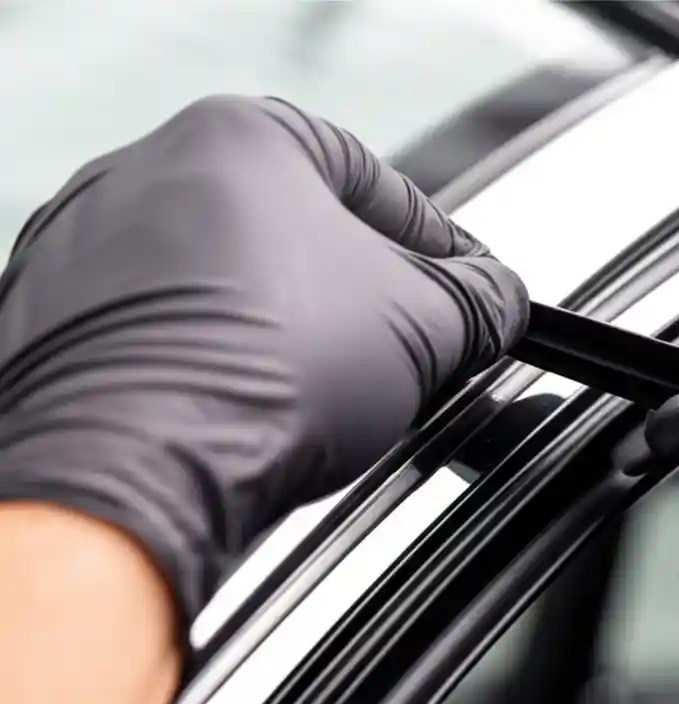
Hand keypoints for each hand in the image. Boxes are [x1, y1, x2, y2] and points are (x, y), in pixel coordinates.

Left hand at [0, 95, 527, 627]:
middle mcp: (148, 173)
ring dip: (295, 333)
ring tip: (334, 392)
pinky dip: (224, 363)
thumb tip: (498, 302)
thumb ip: (482, 299)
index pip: (379, 184)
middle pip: (300, 231)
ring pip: (234, 285)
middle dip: (364, 295)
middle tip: (410, 348)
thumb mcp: (428, 326)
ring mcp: (94, 250)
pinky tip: (260, 410)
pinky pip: (173, 333)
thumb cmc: (270, 374)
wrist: (137, 471)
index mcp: (240, 137)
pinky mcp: (59, 326)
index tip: (470, 290)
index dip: (443, 246)